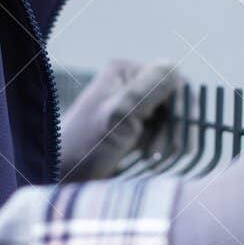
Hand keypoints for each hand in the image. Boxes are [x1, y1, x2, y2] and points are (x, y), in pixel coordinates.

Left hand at [59, 57, 182, 181]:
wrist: (62, 177)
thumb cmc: (86, 147)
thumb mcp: (119, 116)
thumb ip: (148, 90)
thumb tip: (174, 67)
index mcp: (124, 72)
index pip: (172, 79)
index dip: (181, 106)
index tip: (178, 135)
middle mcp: (130, 85)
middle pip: (174, 100)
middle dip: (174, 127)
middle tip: (162, 153)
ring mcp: (132, 107)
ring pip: (171, 119)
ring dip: (169, 140)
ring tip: (152, 159)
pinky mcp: (134, 130)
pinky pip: (161, 133)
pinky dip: (162, 147)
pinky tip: (150, 160)